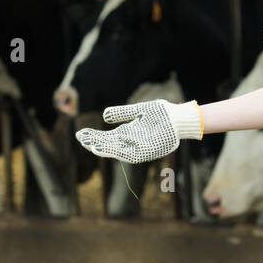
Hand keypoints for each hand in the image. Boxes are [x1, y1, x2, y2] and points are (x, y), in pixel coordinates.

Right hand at [75, 99, 202, 163]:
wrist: (181, 117)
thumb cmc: (162, 114)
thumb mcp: (139, 111)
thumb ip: (122, 113)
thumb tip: (104, 116)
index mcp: (129, 134)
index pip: (107, 138)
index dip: (94, 137)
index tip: (81, 134)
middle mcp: (133, 143)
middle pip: (111, 145)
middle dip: (97, 143)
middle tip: (82, 140)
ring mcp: (141, 148)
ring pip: (120, 151)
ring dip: (107, 149)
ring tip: (93, 146)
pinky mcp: (151, 150)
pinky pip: (134, 152)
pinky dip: (123, 149)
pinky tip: (113, 144)